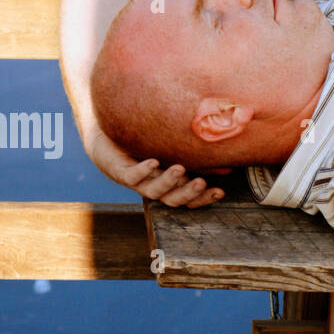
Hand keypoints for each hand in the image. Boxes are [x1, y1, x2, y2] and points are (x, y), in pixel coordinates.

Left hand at [88, 130, 226, 206]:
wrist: (106, 134)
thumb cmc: (143, 141)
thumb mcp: (174, 149)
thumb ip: (197, 156)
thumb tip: (227, 162)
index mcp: (169, 184)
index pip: (189, 198)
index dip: (204, 198)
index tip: (220, 192)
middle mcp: (154, 186)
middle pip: (173, 199)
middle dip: (188, 193)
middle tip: (202, 183)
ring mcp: (136, 181)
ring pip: (153, 190)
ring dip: (167, 182)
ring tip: (180, 169)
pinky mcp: (119, 171)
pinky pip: (131, 176)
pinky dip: (142, 170)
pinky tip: (153, 162)